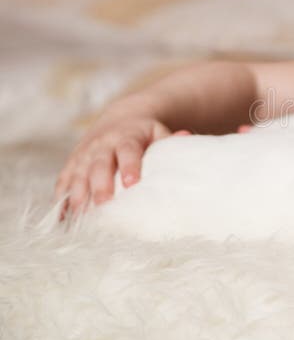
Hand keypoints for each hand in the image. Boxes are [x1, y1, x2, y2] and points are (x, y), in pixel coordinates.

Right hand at [54, 117, 186, 216]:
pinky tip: (64, 219)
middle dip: (100, 185)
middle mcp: (101, 145)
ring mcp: (83, 155)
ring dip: (77, 195)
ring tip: (81, 216)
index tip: (132, 183)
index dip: (130, 165)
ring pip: (77, 175)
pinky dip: (62, 200)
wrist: (117, 120)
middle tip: (104, 204)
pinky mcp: (71, 165)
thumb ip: (169, 139)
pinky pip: (63, 182)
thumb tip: (186, 137)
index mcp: (125, 137)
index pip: (128, 150)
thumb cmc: (143, 135)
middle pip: (99, 165)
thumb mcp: (157, 132)